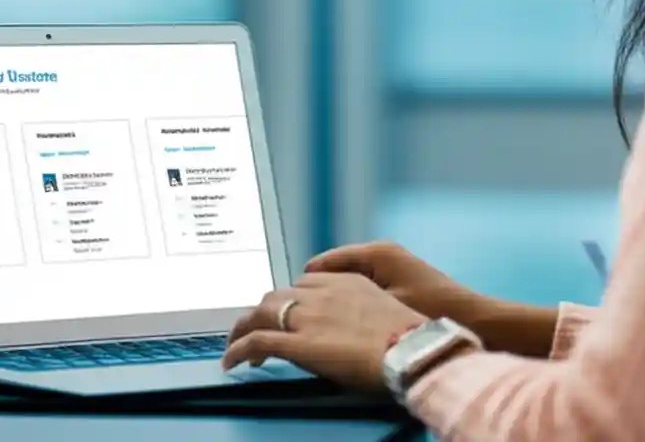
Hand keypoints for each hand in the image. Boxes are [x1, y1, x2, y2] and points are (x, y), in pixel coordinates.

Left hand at [221, 272, 426, 390]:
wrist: (413, 351)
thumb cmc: (411, 338)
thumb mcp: (385, 311)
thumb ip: (362, 312)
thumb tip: (354, 328)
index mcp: (346, 282)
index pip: (304, 284)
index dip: (292, 300)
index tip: (289, 314)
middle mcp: (322, 293)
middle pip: (278, 295)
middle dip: (265, 312)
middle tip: (258, 329)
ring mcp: (308, 317)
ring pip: (262, 313)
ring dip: (246, 328)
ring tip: (238, 346)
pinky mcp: (299, 343)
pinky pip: (258, 341)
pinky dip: (239, 350)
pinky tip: (231, 361)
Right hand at [306, 242, 482, 321]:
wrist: (478, 324)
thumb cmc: (431, 317)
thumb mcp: (381, 311)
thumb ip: (344, 307)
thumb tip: (310, 308)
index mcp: (374, 254)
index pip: (320, 265)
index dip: (301, 289)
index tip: (287, 311)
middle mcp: (381, 254)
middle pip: (331, 272)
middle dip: (314, 295)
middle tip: (299, 321)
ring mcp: (391, 266)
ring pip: (345, 282)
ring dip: (333, 301)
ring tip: (320, 326)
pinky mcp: (400, 281)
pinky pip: (362, 290)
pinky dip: (351, 304)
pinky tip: (347, 327)